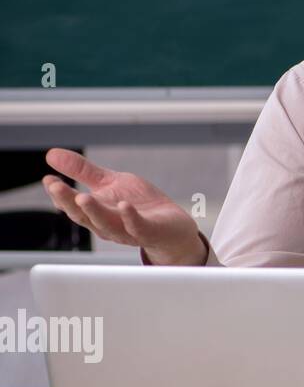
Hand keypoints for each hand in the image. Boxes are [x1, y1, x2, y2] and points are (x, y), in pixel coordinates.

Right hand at [42, 148, 207, 265]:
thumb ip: (83, 171)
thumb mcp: (110, 182)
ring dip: (94, 211)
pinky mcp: (149, 231)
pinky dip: (130, 217)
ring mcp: (127, 229)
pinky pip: (137, 226)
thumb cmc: (139, 205)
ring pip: (106, 224)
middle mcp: (107, 224)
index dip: (59, 193)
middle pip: (84, 216)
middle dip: (69, 202)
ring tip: (83, 197)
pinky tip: (124, 205)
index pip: (72, 205)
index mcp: (95, 212)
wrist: (172, 227)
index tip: (48, 179)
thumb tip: (52, 154)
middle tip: (56, 186)